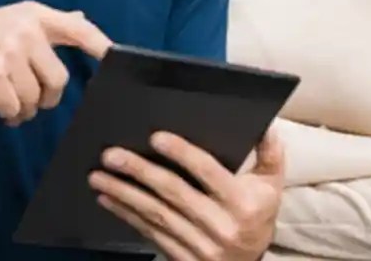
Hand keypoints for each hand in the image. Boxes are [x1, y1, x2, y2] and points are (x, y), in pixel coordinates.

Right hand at [0, 1, 110, 124]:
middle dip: (48, 97)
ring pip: (36, 96)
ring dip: (26, 109)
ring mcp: (8, 50)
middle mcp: (24, 29)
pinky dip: (10, 115)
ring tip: (11, 104)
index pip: (78, 29)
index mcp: (33, 14)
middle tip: (32, 100)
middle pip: (59, 78)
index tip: (114, 59)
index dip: (101, 45)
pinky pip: (15, 107)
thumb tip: (81, 18)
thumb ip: (49, 24)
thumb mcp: (12, 20)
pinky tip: (1, 111)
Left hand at [89, 128, 284, 260]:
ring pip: (155, 214)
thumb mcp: (272, 187)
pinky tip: (108, 198)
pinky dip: (126, 215)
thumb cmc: (258, 217)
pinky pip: (149, 232)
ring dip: (124, 194)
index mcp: (243, 203)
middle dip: (139, 172)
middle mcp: (220, 226)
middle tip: (111, 155)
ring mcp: (199, 246)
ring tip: (98, 175)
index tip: (154, 137)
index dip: (182, 154)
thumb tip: (265, 124)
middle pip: (173, 193)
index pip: (208, 172)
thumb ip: (270, 154)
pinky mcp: (181, 258)